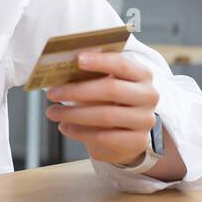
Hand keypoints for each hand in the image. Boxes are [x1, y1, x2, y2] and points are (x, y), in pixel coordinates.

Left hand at [45, 50, 158, 165]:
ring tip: (52, 112)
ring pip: (106, 115)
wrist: (123, 134)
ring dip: (73, 113)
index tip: (77, 60)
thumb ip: (90, 73)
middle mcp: (149, 96)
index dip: (99, 61)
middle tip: (52, 93)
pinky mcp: (137, 142)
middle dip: (77, 91)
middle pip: (112, 89)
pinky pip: (104, 137)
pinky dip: (80, 132)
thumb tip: (62, 64)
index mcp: (142, 75)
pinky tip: (65, 127)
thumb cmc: (109, 101)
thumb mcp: (103, 83)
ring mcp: (145, 120)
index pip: (122, 64)